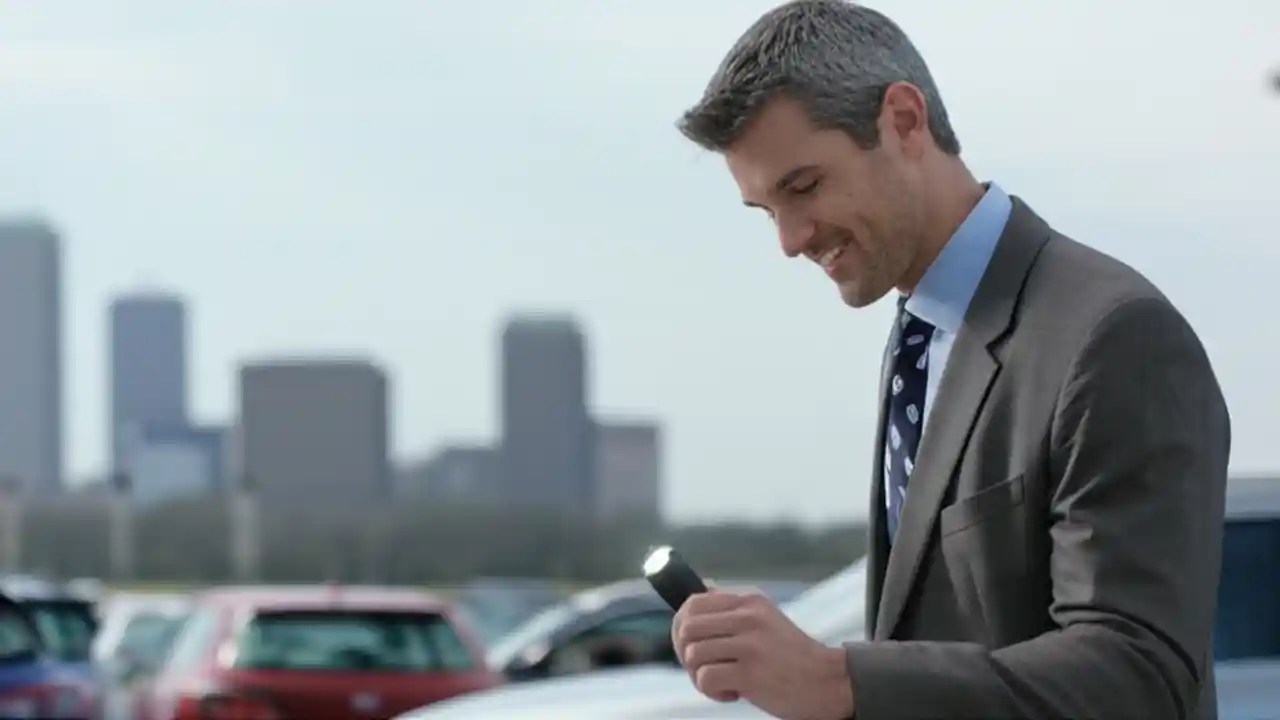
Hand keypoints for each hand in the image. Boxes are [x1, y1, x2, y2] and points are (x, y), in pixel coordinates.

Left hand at [671, 590, 854, 719]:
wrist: (829, 682)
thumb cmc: (792, 657)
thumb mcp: (765, 621)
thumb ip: (733, 614)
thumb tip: (690, 608)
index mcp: (750, 601)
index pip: (694, 603)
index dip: (682, 628)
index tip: (691, 647)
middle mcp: (748, 617)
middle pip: (687, 629)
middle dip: (685, 654)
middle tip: (704, 669)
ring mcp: (750, 644)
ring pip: (693, 654)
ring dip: (700, 676)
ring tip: (724, 683)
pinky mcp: (751, 673)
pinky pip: (705, 678)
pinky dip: (711, 692)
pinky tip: (733, 694)